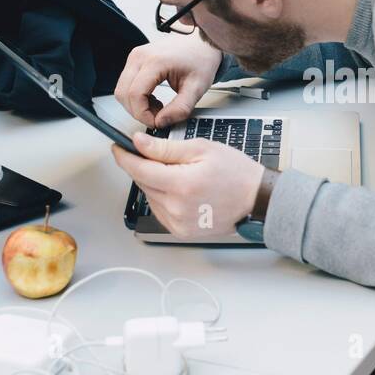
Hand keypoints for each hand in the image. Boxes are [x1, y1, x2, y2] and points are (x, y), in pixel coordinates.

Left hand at [112, 131, 264, 238]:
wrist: (256, 199)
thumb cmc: (236, 173)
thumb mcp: (201, 149)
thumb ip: (165, 148)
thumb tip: (138, 143)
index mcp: (180, 184)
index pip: (138, 170)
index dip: (124, 157)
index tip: (118, 148)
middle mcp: (176, 208)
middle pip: (142, 183)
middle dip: (144, 168)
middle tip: (161, 157)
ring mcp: (178, 223)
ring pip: (150, 197)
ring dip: (154, 184)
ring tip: (180, 175)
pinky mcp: (181, 231)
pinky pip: (160, 211)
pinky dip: (163, 199)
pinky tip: (181, 191)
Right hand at [114, 36, 221, 128]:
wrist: (201, 44)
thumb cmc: (201, 59)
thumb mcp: (197, 88)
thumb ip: (180, 108)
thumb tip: (161, 122)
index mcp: (155, 61)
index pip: (135, 94)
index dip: (143, 114)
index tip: (156, 123)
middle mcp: (140, 56)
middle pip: (123, 93)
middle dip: (138, 111)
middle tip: (157, 117)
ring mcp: (135, 57)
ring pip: (121, 90)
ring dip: (136, 105)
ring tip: (157, 107)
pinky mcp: (135, 60)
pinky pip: (126, 84)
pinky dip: (136, 97)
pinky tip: (152, 99)